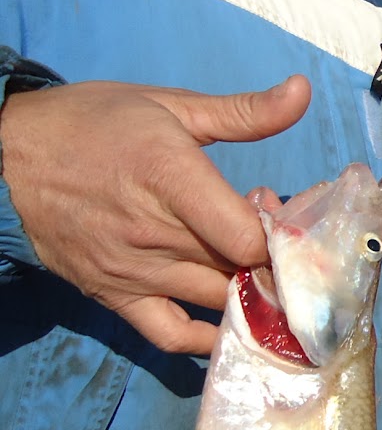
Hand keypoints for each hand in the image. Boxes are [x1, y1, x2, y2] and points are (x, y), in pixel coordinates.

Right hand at [0, 76, 311, 354]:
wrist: (3, 156)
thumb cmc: (93, 123)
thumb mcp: (171, 105)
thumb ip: (245, 111)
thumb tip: (303, 91)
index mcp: (170, 176)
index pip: (248, 236)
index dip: (281, 233)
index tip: (281, 214)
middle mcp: (153, 231)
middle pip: (239, 268)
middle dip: (273, 259)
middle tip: (275, 239)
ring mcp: (132, 270)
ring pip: (216, 300)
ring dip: (249, 289)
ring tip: (254, 264)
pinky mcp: (113, 296)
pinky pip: (170, 336)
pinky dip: (208, 338)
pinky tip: (233, 320)